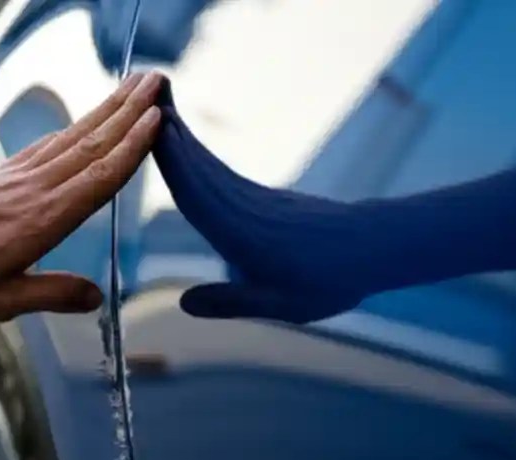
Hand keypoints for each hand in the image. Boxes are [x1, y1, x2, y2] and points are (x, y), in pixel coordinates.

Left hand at [0, 72, 163, 320]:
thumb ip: (51, 295)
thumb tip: (95, 297)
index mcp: (40, 221)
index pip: (97, 180)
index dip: (130, 150)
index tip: (158, 120)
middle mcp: (34, 190)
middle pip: (91, 145)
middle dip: (127, 111)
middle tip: (158, 82)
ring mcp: (18, 177)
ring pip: (74, 138)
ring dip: (108, 110)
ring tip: (136, 86)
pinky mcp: (4, 174)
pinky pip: (52, 144)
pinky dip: (78, 127)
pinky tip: (90, 120)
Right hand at [152, 80, 368, 323]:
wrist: (372, 249)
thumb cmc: (327, 280)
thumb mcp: (278, 303)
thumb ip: (229, 302)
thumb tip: (183, 303)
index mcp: (240, 233)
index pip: (196, 195)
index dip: (173, 165)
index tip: (152, 133)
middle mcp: (242, 209)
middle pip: (197, 170)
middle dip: (170, 137)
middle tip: (143, 100)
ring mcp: (253, 200)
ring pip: (208, 169)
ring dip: (182, 141)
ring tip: (157, 116)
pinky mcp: (264, 199)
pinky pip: (222, 176)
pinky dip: (200, 159)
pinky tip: (189, 153)